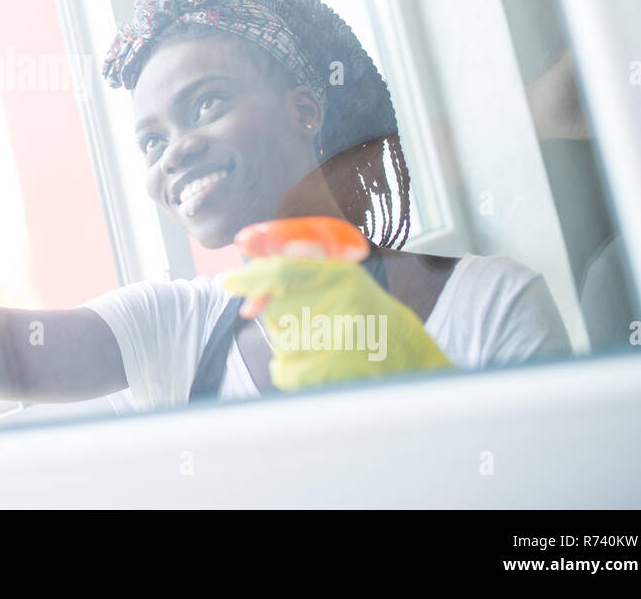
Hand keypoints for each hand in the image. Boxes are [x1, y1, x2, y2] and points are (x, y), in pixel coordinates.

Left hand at [217, 257, 453, 390]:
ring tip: (324, 344)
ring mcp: (338, 339)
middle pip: (275, 310)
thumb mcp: (346, 282)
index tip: (225, 282)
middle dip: (279, 318)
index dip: (248, 276)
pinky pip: (283, 370)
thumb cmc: (374, 320)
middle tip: (308, 323)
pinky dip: (291, 371)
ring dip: (290, 345)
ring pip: (278, 341)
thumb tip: (251, 267)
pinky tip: (318, 365)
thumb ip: (301, 267)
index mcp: (343, 276)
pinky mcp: (332, 371)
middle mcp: (341, 303)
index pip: (281, 271)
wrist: (415, 363)